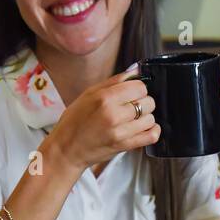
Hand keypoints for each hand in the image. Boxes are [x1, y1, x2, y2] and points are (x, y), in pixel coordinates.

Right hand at [43, 65, 157, 171]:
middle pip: (148, 102)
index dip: (137, 88)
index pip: (140, 87)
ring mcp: (120, 132)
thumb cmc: (74, 122)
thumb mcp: (88, 94)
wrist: (66, 149)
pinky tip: (143, 128)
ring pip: (150, 119)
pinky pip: (151, 136)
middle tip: (131, 106)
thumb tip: (134, 71)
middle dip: (142, 102)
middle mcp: (114, 115)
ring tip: (133, 119)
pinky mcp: (124, 146)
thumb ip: (113, 82)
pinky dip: (152, 131)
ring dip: (145, 118)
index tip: (132, 92)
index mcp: (104, 98)